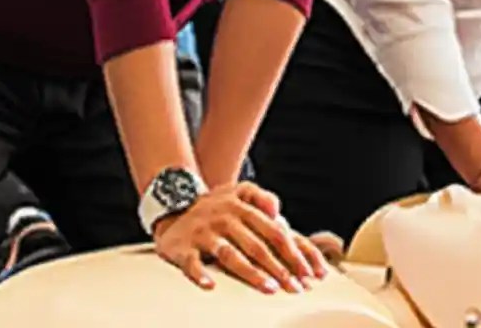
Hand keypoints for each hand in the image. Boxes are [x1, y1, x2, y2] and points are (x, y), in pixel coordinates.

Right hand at [152, 181, 327, 293]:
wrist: (173, 206)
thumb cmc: (217, 206)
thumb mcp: (240, 191)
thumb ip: (262, 197)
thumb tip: (278, 210)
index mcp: (242, 208)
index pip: (274, 231)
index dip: (293, 252)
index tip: (307, 272)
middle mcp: (225, 219)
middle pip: (256, 246)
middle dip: (278, 268)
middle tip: (294, 287)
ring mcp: (204, 233)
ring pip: (230, 255)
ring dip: (250, 272)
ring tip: (268, 288)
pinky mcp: (183, 247)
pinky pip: (192, 262)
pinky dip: (200, 274)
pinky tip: (211, 285)